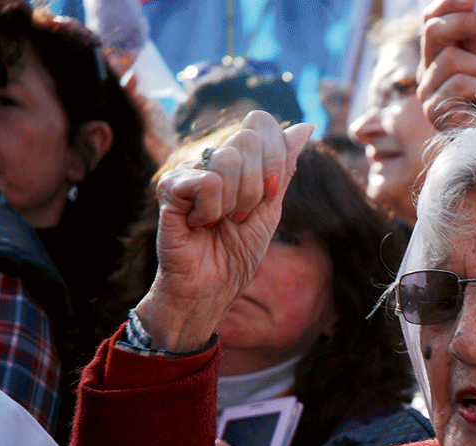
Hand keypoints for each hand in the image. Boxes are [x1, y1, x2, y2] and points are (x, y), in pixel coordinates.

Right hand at [134, 111, 312, 352]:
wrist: (211, 289)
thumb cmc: (236, 254)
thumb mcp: (270, 209)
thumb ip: (283, 168)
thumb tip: (306, 127)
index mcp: (235, 160)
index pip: (261, 126)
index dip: (274, 161)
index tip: (267, 195)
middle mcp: (209, 159)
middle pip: (248, 141)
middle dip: (255, 187)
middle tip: (238, 215)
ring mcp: (187, 170)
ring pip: (229, 161)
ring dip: (233, 203)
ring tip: (217, 223)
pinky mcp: (169, 187)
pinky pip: (208, 182)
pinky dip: (212, 210)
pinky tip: (198, 225)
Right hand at [418, 0, 475, 129]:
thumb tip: (473, 8)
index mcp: (442, 52)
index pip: (432, 20)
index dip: (448, 5)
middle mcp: (430, 69)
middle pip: (434, 32)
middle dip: (465, 23)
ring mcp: (429, 91)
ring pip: (450, 58)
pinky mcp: (434, 111)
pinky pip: (457, 84)